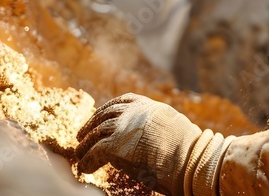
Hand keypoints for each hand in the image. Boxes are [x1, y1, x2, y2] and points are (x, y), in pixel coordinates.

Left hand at [76, 93, 201, 194]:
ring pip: (96, 132)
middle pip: (105, 114)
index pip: (124, 101)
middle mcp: (135, 111)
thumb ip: (151, 128)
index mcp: (150, 106)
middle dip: (91, 125)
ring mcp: (125, 125)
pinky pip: (95, 151)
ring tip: (79, 154)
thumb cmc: (187, 151)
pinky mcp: (116, 144)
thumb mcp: (170, 128)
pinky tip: (84, 167)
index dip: (107, 109)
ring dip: (85, 145)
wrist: (190, 159)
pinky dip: (87, 160)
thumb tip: (136, 139)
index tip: (99, 116)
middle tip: (81, 136)